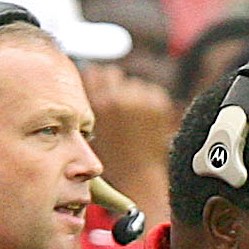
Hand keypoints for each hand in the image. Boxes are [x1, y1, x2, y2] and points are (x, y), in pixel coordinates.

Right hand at [80, 63, 174, 203]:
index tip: (102, 93)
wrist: (139, 176)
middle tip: (119, 108)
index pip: (95, 72)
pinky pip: (152, 91)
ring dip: (134, 96)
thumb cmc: (113, 160)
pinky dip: (150, 103)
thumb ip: (90, 105)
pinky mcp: (158, 102)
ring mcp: (140, 98)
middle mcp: (118, 97)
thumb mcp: (91, 131)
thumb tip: (90, 80)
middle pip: (113, 73)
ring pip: (134, 83)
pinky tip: (146, 122)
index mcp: (98, 103)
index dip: (99, 83)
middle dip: (115, 87)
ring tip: (134, 121)